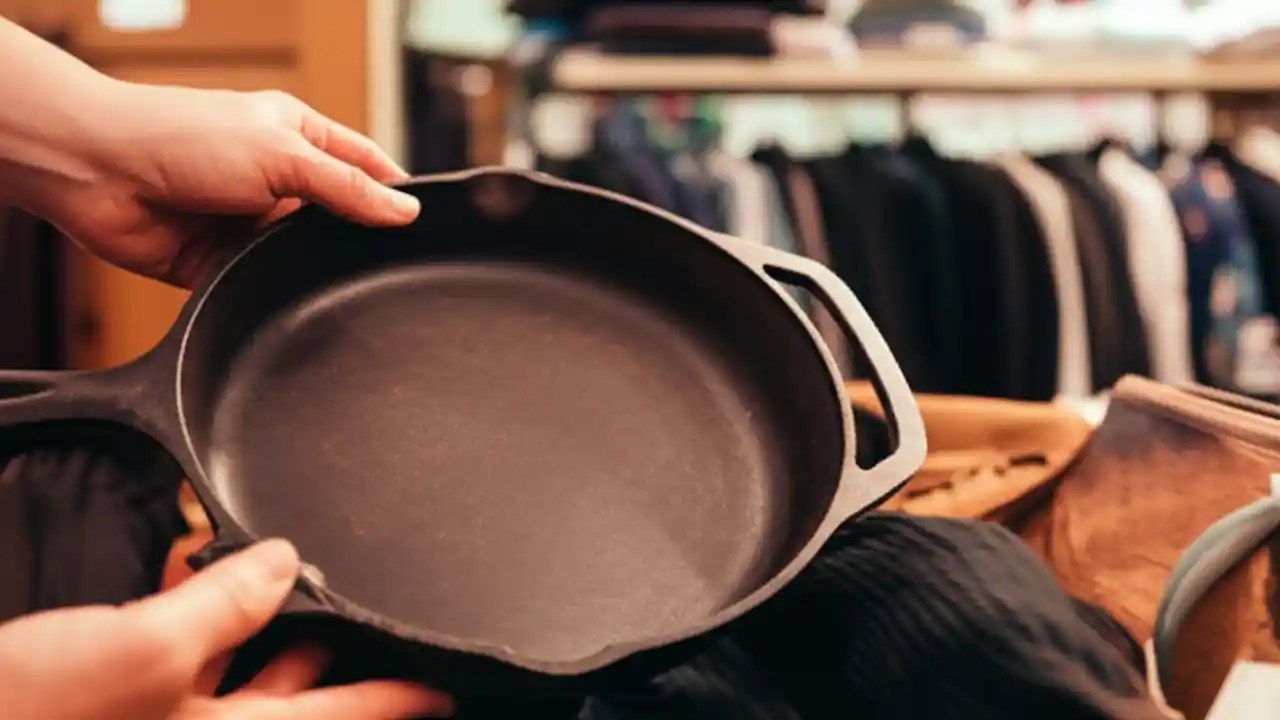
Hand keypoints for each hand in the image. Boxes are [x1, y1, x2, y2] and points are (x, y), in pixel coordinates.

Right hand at [0, 539, 452, 718]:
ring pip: (232, 674)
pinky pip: (175, 658)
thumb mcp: (144, 653)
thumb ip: (227, 606)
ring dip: (257, 622)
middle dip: (325, 650)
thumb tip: (283, 563)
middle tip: (367, 614)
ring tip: (287, 573)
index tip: (444, 688)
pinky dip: (192, 615)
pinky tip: (192, 570)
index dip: (398, 696)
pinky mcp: (112, 704)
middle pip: (292, 697)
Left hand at [28, 82, 420, 287]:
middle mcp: (275, 179)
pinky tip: (288, 301)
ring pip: (300, 257)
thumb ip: (348, 189)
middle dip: (356, 240)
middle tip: (390, 268)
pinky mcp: (222, 263)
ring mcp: (249, 222)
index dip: (395, 193)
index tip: (426, 225)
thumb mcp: (284, 156)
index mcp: (296, 135)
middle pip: (338, 217)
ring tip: (339, 288)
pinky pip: (261, 286)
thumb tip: (406, 212)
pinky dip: (271, 294)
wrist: (98, 174)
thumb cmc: (180, 137)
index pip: (365, 166)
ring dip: (309, 269)